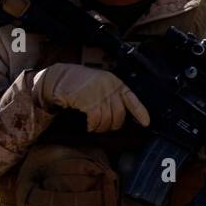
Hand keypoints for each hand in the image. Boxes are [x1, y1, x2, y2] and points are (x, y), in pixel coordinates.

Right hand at [32, 62, 148, 132]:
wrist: (60, 78)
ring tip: (94, 126)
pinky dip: (92, 126)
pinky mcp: (89, 102)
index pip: (132, 99)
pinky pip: (96, 120)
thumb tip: (118, 113)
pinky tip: (89, 125)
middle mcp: (110, 88)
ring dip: (101, 127)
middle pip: (120, 114)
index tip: (146, 123)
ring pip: (108, 120)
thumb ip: (110, 95)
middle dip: (113, 125)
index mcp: (115, 83)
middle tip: (105, 126)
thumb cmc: (79, 82)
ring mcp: (100, 95)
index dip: (140, 112)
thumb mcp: (100, 83)